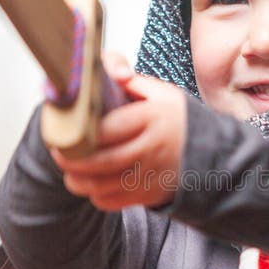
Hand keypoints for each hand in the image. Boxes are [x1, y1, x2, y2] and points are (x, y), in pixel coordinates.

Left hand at [50, 52, 186, 210]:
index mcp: (151, 119)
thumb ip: (130, 78)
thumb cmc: (177, 121)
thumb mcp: (161, 92)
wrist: (210, 154)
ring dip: (78, 180)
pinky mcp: (147, 195)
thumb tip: (108, 67)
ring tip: (69, 169)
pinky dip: (95, 195)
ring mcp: (148, 175)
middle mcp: (150, 149)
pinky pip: (111, 201)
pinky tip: (92, 183)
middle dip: (72, 159)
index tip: (63, 129)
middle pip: (102, 161)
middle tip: (58, 152)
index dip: (80, 132)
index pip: (108, 128)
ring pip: (103, 186)